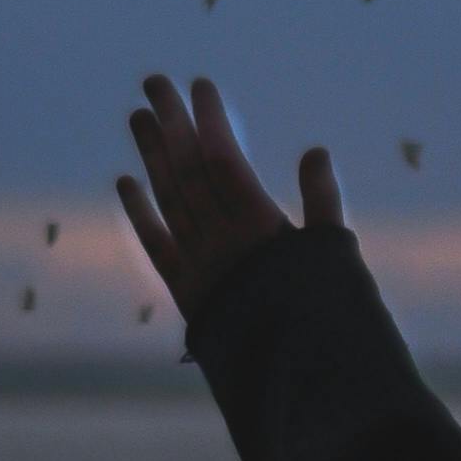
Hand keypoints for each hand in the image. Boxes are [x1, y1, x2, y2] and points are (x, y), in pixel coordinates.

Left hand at [118, 73, 343, 323]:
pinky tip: (126, 181)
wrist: (297, 378)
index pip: (222, 160)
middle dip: (170, 124)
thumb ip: (322, 201)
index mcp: (257, 228)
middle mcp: (218, 241)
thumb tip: (315, 152)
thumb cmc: (325, 314)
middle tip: (155, 83)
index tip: (201, 86)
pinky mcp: (184, 291)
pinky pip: (155, 245)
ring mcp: (196, 265)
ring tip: (139, 117)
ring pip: (166, 199)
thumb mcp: (333, 255)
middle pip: (186, 171)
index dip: (209, 121)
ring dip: (150, 156)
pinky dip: (139, 212)